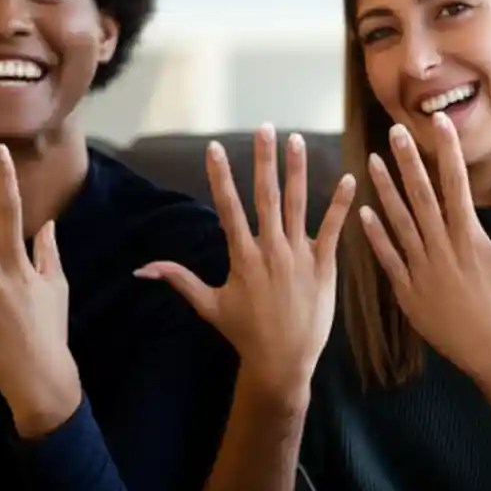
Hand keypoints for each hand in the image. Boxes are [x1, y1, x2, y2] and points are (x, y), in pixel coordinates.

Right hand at [135, 125, 355, 401]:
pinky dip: (340, 204)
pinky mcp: (323, 267)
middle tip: (264, 128)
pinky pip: (332, 229)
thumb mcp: (209, 305)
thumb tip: (141, 269)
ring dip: (297, 170)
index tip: (216, 147)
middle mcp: (270, 250)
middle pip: (266, 196)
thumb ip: (179, 280)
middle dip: (264, 160)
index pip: (229, 207)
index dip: (221, 176)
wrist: (283, 362)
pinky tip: (348, 178)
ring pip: (298, 204)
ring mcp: (299, 257)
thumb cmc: (245, 334)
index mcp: (243, 256)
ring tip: (297, 139)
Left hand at [358, 112, 490, 383]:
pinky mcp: (408, 293)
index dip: (448, 150)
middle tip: (395, 131)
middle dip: (408, 162)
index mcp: (471, 238)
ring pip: (399, 223)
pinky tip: (362, 213)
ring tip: (370, 162)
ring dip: (384, 191)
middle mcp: (444, 249)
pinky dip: (375, 236)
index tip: (438, 122)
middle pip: (423, 196)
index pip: (457, 183)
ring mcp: (423, 270)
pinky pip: (388, 259)